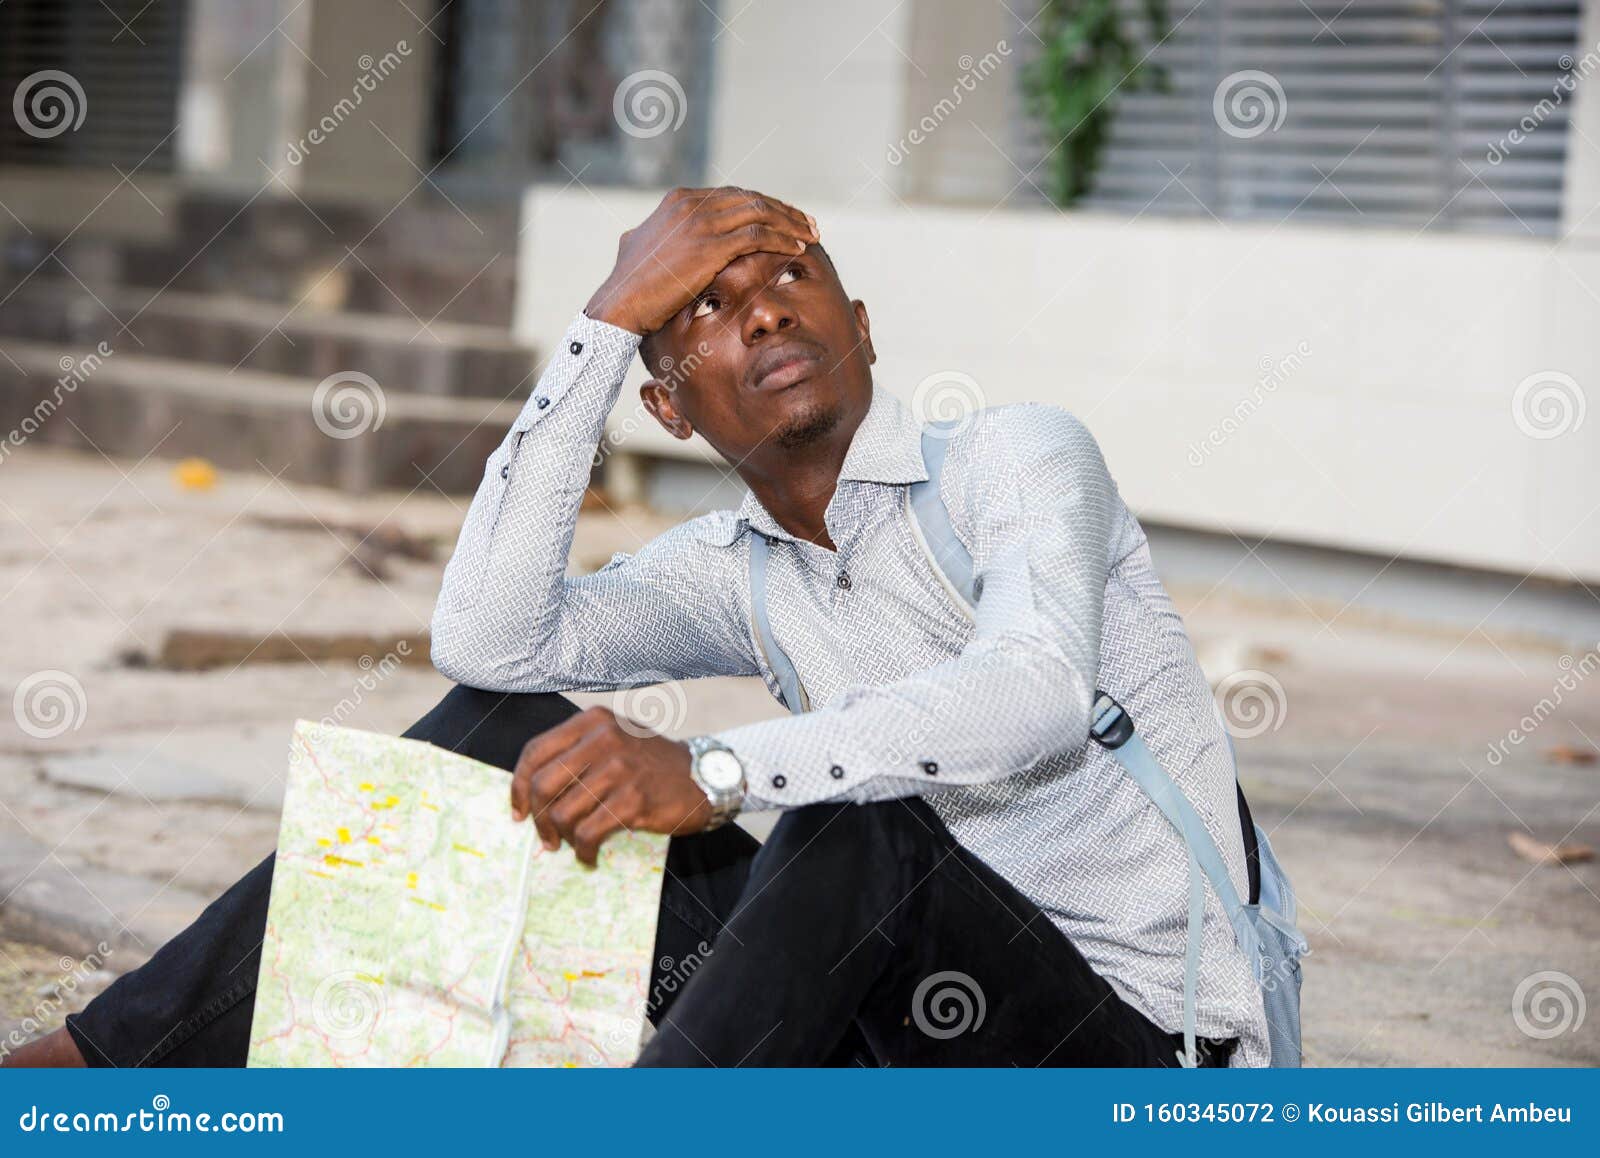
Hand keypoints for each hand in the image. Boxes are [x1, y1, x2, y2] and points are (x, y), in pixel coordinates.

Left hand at [509, 705, 711, 865]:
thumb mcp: (614, 738)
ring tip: (572, 845)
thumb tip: (531, 789)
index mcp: (593, 722)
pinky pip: (588, 832)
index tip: (518, 811)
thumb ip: (576, 752)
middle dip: (537, 817)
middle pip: (542, 783)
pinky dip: (583, 850)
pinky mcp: (632, 799)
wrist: (701, 777)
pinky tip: (590, 855)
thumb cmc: (650, 763)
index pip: (536, 751)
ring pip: (562, 812)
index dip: (518, 785)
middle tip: (546, 836)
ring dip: (562, 837)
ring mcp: (619, 769)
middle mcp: (603, 739)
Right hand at [584, 186, 818, 335]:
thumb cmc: (631, 284)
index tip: (784, 217)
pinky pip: (758, 236)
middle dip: (784, 211)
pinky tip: (798, 249)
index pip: (733, 195)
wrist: (621, 302)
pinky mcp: (710, 246)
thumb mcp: (643, 245)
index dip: (763, 205)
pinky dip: (782, 240)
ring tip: (811, 235)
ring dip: (791, 224)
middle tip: (807, 223)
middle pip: (752, 199)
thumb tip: (658, 235)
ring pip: (760, 213)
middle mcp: (692, 204)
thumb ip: (661, 233)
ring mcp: (701, 223)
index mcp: (680, 199)